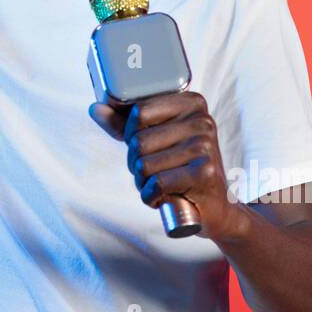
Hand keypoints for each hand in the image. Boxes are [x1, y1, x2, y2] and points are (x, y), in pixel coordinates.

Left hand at [89, 91, 247, 240]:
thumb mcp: (154, 141)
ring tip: (161, 184)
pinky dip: (151, 197)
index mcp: (191, 103)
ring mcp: (205, 146)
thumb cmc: (180, 168)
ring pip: (144, 164)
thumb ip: (124, 124)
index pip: (138, 111)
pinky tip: (164, 197)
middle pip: (138, 140)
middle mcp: (201, 121)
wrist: (215, 207)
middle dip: (136, 163)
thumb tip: (95, 109)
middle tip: (154, 172)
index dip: (130, 133)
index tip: (146, 145)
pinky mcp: (204, 172)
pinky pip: (157, 183)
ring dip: (143, 183)